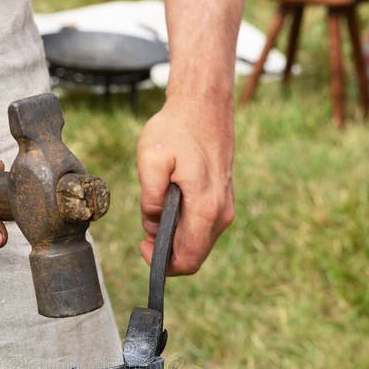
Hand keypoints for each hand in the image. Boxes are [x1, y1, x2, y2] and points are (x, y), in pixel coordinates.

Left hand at [136, 95, 234, 273]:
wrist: (203, 105)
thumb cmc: (175, 129)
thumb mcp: (150, 160)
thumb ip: (149, 199)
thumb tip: (152, 225)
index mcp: (205, 209)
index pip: (187, 261)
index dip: (161, 263)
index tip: (143, 245)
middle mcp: (221, 214)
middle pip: (193, 257)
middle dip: (167, 251)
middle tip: (147, 228)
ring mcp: (225, 208)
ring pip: (197, 243)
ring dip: (174, 237)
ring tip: (157, 209)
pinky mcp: (223, 200)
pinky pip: (202, 228)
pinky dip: (183, 225)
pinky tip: (170, 203)